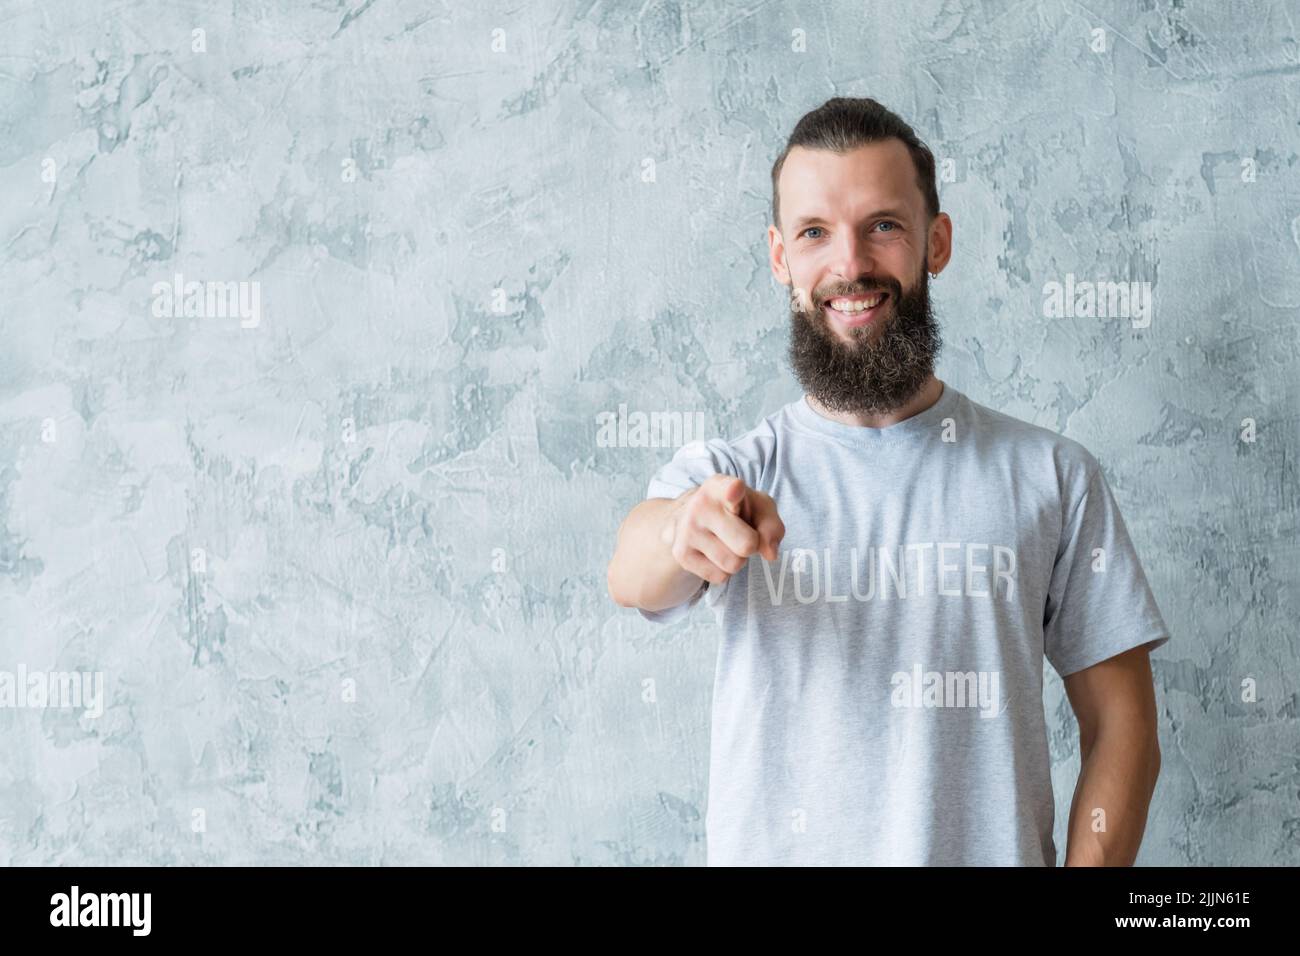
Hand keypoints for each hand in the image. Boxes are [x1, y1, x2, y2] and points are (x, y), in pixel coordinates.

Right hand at [659, 475, 784, 585]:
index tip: (735, 490)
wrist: (691, 517)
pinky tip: (713, 551)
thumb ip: (772, 525)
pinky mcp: (681, 554)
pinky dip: (723, 570)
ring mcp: (687, 530)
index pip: (731, 489)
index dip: (734, 491)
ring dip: (737, 559)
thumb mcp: (759, 508)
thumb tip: (770, 553)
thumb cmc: (735, 510)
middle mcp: (700, 505)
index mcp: (720, 486)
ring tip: (725, 541)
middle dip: (751, 544)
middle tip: (740, 532)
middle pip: (747, 544)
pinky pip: (720, 577)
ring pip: (734, 564)